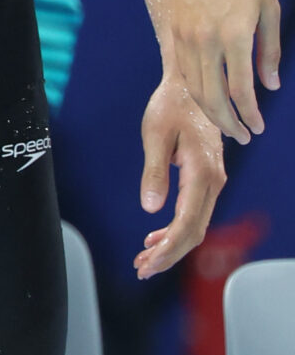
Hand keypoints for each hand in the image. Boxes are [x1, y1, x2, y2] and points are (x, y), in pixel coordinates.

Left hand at [137, 75, 226, 277]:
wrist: (192, 86)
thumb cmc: (171, 105)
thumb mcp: (154, 134)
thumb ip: (154, 171)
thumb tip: (150, 209)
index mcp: (202, 172)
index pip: (187, 222)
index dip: (168, 247)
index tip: (148, 263)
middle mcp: (214, 181)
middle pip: (194, 230)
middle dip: (168, 254)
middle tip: (141, 268)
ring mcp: (213, 181)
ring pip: (196, 224)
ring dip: (171, 244)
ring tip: (144, 259)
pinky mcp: (206, 178)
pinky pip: (195, 211)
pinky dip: (175, 229)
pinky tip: (154, 237)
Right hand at [164, 0, 282, 143]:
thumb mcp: (270, 10)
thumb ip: (270, 50)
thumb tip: (270, 85)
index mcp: (234, 35)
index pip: (240, 90)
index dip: (251, 114)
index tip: (259, 127)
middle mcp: (205, 39)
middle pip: (212, 96)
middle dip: (228, 122)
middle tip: (243, 135)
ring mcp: (186, 34)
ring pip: (194, 86)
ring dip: (210, 110)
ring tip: (226, 121)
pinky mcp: (175, 28)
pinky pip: (183, 69)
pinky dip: (196, 89)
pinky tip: (209, 95)